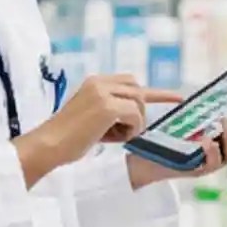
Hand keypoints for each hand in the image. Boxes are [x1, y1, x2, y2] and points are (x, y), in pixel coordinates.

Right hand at [16, 74, 181, 187]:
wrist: (49, 145)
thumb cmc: (69, 138)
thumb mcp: (92, 117)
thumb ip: (112, 110)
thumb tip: (135, 117)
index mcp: (95, 82)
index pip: (131, 81)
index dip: (155, 92)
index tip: (178, 97)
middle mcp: (100, 82)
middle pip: (139, 91)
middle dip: (141, 110)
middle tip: (130, 131)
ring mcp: (103, 93)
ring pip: (139, 103)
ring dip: (134, 123)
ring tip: (114, 136)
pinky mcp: (107, 107)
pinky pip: (135, 116)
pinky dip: (132, 130)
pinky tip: (115, 139)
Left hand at [127, 103, 226, 188]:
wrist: (144, 157)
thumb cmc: (169, 134)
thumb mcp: (191, 116)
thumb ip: (206, 106)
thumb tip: (221, 85)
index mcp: (226, 138)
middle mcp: (224, 151)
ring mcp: (212, 163)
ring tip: (226, 121)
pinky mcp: (196, 171)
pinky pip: (210, 165)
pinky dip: (212, 152)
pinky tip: (207, 141)